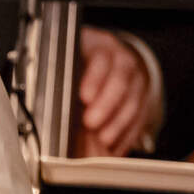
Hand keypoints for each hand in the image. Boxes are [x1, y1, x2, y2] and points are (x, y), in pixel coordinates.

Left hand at [73, 27, 154, 157]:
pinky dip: (128, 134)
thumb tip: (50, 98)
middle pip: (120, 82)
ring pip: (133, 102)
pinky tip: (115, 146)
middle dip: (106, 106)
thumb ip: (62, 73)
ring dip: (118, 124)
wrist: (108, 56)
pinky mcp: (144, 99)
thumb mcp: (69, 57)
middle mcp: (123, 61)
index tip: (84, 97)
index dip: (94, 79)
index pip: (101, 59)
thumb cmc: (81, 60)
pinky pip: (140, 117)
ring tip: (103, 139)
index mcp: (101, 47)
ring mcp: (137, 80)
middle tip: (90, 123)